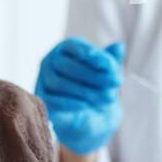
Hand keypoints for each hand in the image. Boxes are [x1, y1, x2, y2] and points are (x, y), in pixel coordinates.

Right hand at [35, 38, 124, 153]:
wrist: (87, 116)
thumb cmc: (96, 87)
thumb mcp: (107, 74)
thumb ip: (110, 61)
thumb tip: (119, 46)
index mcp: (65, 49)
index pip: (73, 46)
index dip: (91, 54)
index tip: (110, 65)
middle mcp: (50, 61)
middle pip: (65, 65)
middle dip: (93, 75)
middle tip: (116, 83)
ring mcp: (42, 80)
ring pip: (59, 82)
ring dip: (85, 90)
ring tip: (106, 97)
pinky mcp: (41, 99)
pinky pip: (51, 99)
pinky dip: (69, 102)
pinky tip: (86, 105)